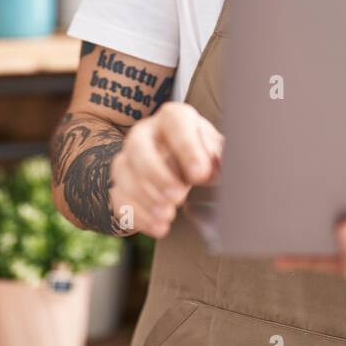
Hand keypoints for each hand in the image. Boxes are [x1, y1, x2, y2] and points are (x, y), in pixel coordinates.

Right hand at [111, 102, 222, 237]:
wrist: (180, 169)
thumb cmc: (202, 156)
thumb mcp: (218, 153)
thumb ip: (223, 158)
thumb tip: (226, 167)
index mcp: (174, 119)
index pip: (175, 123)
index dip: (186, 148)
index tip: (201, 175)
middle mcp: (146, 133)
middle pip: (138, 146)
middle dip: (157, 174)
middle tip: (178, 196)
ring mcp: (128, 157)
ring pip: (123, 172)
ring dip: (145, 197)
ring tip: (168, 215)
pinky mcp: (120, 183)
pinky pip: (118, 197)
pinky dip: (138, 215)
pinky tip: (158, 227)